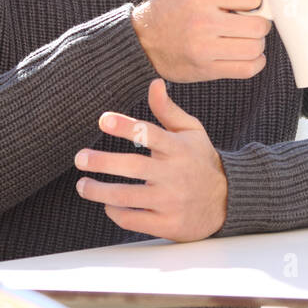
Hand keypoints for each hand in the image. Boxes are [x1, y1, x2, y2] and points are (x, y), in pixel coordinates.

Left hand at [74, 78, 229, 240]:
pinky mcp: (167, 224)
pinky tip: (108, 204)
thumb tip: (153, 83)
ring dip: (99, 191)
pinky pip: (132, 220)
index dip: (125, 126)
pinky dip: (115, 212)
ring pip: (127, 197)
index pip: (150, 134)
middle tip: (80, 157)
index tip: (103, 120)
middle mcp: (175, 175)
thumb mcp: (191, 132)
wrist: (227, 201)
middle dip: (103, 161)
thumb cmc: (201, 161)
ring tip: (83, 185)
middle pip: (133, 166)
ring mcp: (171, 202)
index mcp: (179, 149)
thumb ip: (168, 110)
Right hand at [131, 0, 270, 81]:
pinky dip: (255, 62)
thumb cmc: (169, 6)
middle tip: (251, 20)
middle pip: (258, 26)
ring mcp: (204, 50)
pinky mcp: (206, 70)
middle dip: (260, 22)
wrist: (141, 40)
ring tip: (245, 37)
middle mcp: (203, 23)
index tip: (248, 1)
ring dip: (257, 42)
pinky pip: (246, 70)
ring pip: (255, 49)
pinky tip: (245, 53)